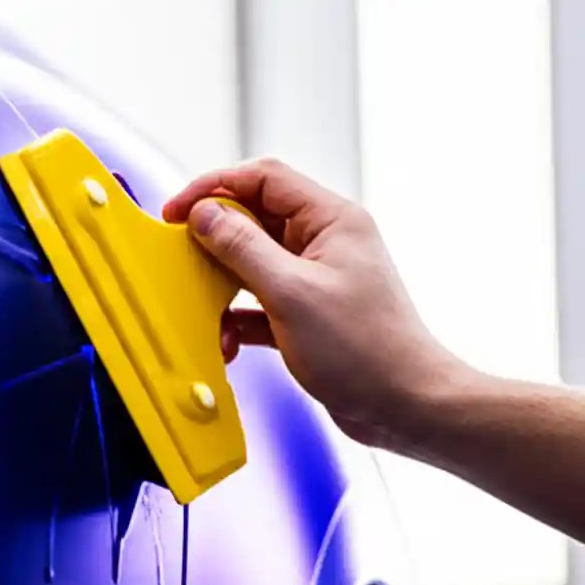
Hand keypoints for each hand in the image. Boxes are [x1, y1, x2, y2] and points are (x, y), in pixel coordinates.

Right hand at [164, 159, 464, 446]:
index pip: (263, 178)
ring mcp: (316, 277)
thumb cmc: (367, 351)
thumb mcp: (291, 293)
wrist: (405, 406)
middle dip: (214, 240)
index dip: (214, 188)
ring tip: (207, 308)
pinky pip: (258, 301)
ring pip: (251, 262)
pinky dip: (237, 317)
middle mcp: (325, 241)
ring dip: (222, 285)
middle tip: (182, 256)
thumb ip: (242, 248)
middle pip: (253, 218)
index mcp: (331, 220)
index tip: (178, 210)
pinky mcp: (307, 312)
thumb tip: (205, 215)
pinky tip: (228, 340)